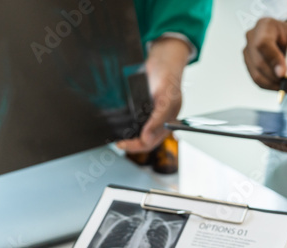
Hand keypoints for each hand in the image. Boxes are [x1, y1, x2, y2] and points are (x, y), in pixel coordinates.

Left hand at [117, 37, 189, 153]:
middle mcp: (157, 123)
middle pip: (143, 141)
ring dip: (127, 137)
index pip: (151, 142)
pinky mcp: (140, 109)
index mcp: (167, 124)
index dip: (137, 145)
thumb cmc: (169, 81)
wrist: (161, 64)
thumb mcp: (166, 99)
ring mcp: (148, 116)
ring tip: (117, 138)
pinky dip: (124, 125)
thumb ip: (158, 120)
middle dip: (130, 144)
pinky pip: (132, 122)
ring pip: (136, 133)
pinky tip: (117, 126)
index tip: (124, 143)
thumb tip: (146, 137)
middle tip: (118, 142)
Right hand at [243, 17, 286, 92]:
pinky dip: (272, 86)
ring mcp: (248, 52)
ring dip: (275, 84)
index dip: (272, 60)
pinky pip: (258, 80)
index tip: (283, 73)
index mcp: (266, 25)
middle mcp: (253, 37)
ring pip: (257, 74)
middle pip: (259, 62)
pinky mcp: (250, 65)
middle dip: (276, 77)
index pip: (263, 43)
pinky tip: (284, 85)